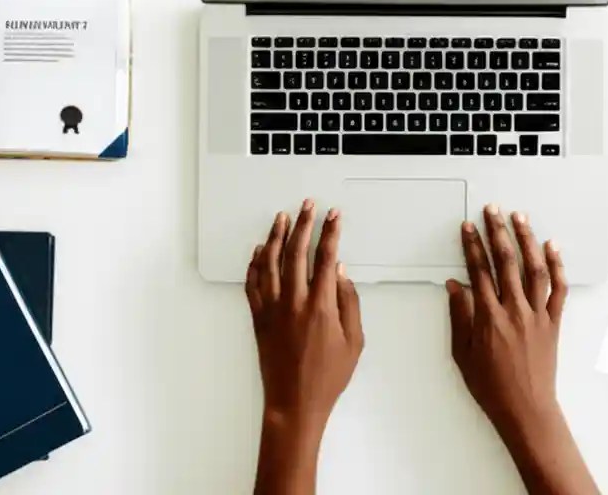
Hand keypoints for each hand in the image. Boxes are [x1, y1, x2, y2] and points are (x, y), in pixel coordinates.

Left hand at [248, 200, 362, 494]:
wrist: (294, 402)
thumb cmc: (327, 377)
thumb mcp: (354, 341)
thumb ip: (349, 303)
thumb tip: (341, 273)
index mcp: (321, 307)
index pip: (326, 258)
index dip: (330, 232)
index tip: (334, 216)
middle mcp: (294, 302)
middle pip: (296, 252)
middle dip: (303, 224)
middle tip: (307, 206)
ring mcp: (273, 309)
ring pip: (270, 263)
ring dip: (276, 237)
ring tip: (281, 218)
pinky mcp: (259, 318)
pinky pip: (253, 284)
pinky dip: (255, 264)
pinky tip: (259, 251)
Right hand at [447, 205, 596, 494]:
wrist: (525, 408)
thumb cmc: (492, 386)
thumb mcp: (463, 353)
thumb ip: (459, 316)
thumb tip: (455, 286)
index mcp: (489, 317)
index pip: (479, 271)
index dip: (472, 246)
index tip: (468, 227)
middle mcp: (514, 310)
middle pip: (506, 261)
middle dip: (497, 232)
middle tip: (492, 210)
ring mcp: (537, 315)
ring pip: (534, 268)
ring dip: (527, 240)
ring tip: (520, 218)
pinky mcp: (553, 322)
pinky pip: (558, 289)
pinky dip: (556, 266)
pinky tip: (552, 247)